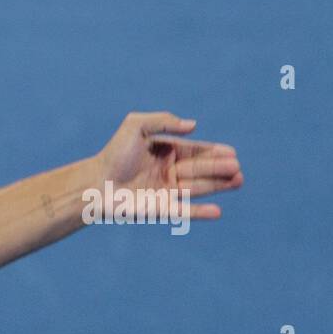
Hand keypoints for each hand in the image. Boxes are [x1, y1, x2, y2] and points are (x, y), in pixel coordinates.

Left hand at [95, 111, 243, 219]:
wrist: (94, 183)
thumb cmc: (113, 154)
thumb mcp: (136, 126)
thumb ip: (164, 120)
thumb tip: (193, 126)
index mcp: (165, 152)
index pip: (195, 152)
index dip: (214, 152)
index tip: (232, 153)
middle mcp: (168, 172)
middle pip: (201, 170)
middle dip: (220, 169)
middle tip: (237, 168)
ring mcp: (165, 192)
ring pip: (197, 188)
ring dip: (218, 186)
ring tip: (238, 181)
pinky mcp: (159, 209)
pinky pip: (183, 211)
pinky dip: (199, 212)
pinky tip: (217, 212)